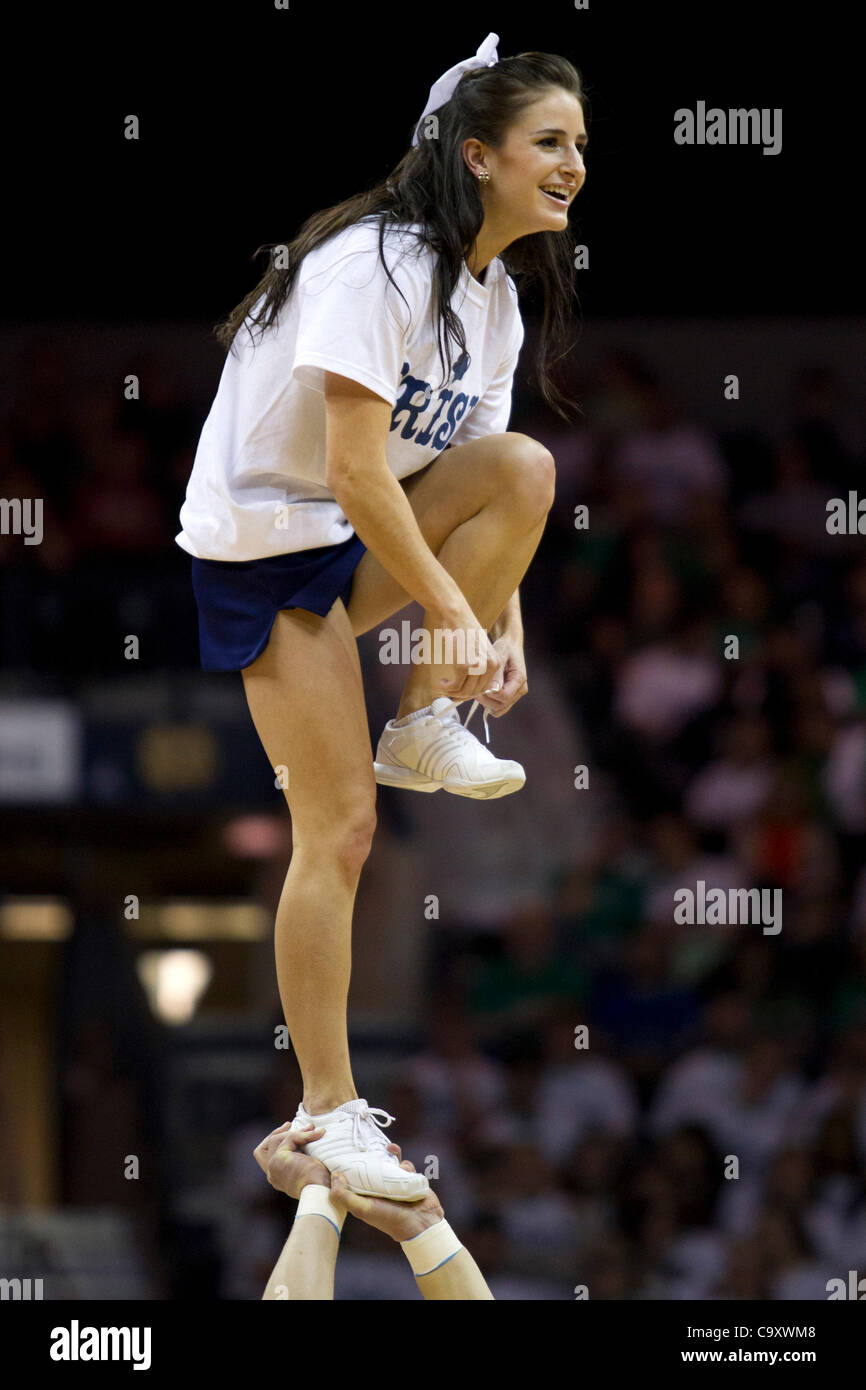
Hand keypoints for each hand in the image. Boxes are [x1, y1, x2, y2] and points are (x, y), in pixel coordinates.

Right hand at [253, 1122, 330, 1199]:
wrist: (323, 1193)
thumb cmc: (323, 1185)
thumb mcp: (309, 1169)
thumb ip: (301, 1157)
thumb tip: (309, 1136)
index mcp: (278, 1179)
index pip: (265, 1157)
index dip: (275, 1142)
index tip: (289, 1129)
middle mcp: (272, 1175)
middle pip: (262, 1149)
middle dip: (275, 1134)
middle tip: (290, 1124)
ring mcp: (273, 1167)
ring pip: (276, 1140)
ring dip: (295, 1132)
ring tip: (313, 1130)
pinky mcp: (279, 1159)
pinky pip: (290, 1138)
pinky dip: (303, 1133)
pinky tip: (317, 1133)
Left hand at [329, 1144, 443, 1241]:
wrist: (420, 1223)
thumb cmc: (389, 1219)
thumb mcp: (362, 1209)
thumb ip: (344, 1196)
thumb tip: (334, 1175)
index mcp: (365, 1194)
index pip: (353, 1176)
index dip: (348, 1164)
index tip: (345, 1149)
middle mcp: (378, 1186)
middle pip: (370, 1164)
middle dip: (369, 1153)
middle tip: (369, 1141)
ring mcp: (393, 1182)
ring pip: (388, 1162)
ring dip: (389, 1154)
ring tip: (389, 1148)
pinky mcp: (408, 1178)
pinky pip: (404, 1164)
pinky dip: (404, 1163)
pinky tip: (405, 1168)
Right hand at [431, 598, 502, 704]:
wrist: (457, 615)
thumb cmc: (464, 632)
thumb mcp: (478, 652)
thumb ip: (478, 670)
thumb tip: (468, 691)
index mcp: (495, 663)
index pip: (484, 688)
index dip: (470, 694)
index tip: (458, 693)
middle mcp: (489, 666)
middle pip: (474, 692)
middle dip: (460, 695)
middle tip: (448, 692)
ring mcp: (477, 666)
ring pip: (464, 691)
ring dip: (452, 692)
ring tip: (443, 687)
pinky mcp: (463, 665)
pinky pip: (454, 685)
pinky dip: (446, 687)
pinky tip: (442, 682)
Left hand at [475, 633, 526, 716]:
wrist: (509, 646)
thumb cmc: (504, 649)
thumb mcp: (499, 656)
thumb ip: (496, 674)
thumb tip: (492, 690)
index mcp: (519, 679)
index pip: (504, 696)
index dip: (489, 694)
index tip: (479, 685)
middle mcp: (520, 689)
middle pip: (501, 706)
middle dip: (486, 699)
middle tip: (476, 688)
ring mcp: (516, 694)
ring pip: (499, 709)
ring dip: (486, 702)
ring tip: (479, 688)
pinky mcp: (509, 696)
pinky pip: (498, 707)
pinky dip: (489, 702)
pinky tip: (484, 691)